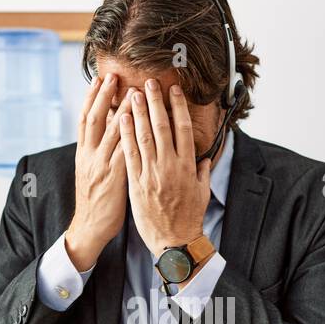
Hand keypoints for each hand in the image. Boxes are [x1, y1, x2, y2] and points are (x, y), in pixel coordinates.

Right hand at [66, 73, 125, 271]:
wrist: (90, 228)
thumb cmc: (96, 201)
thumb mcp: (92, 173)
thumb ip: (99, 153)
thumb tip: (109, 132)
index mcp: (83, 154)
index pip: (85, 119)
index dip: (91, 98)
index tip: (99, 79)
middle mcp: (89, 156)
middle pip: (94, 119)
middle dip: (103, 96)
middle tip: (113, 75)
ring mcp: (100, 167)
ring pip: (110, 133)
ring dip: (122, 110)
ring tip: (133, 91)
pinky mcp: (114, 179)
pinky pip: (124, 152)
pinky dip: (131, 136)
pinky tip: (140, 124)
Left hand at [119, 79, 211, 257]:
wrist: (174, 241)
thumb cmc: (189, 218)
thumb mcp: (202, 192)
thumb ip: (201, 172)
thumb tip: (203, 159)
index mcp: (188, 166)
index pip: (183, 129)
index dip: (178, 107)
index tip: (173, 90)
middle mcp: (170, 166)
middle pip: (161, 127)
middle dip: (155, 102)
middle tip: (148, 82)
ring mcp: (152, 174)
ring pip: (143, 136)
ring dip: (137, 112)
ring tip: (132, 93)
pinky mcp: (136, 184)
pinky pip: (129, 154)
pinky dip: (125, 135)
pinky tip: (121, 119)